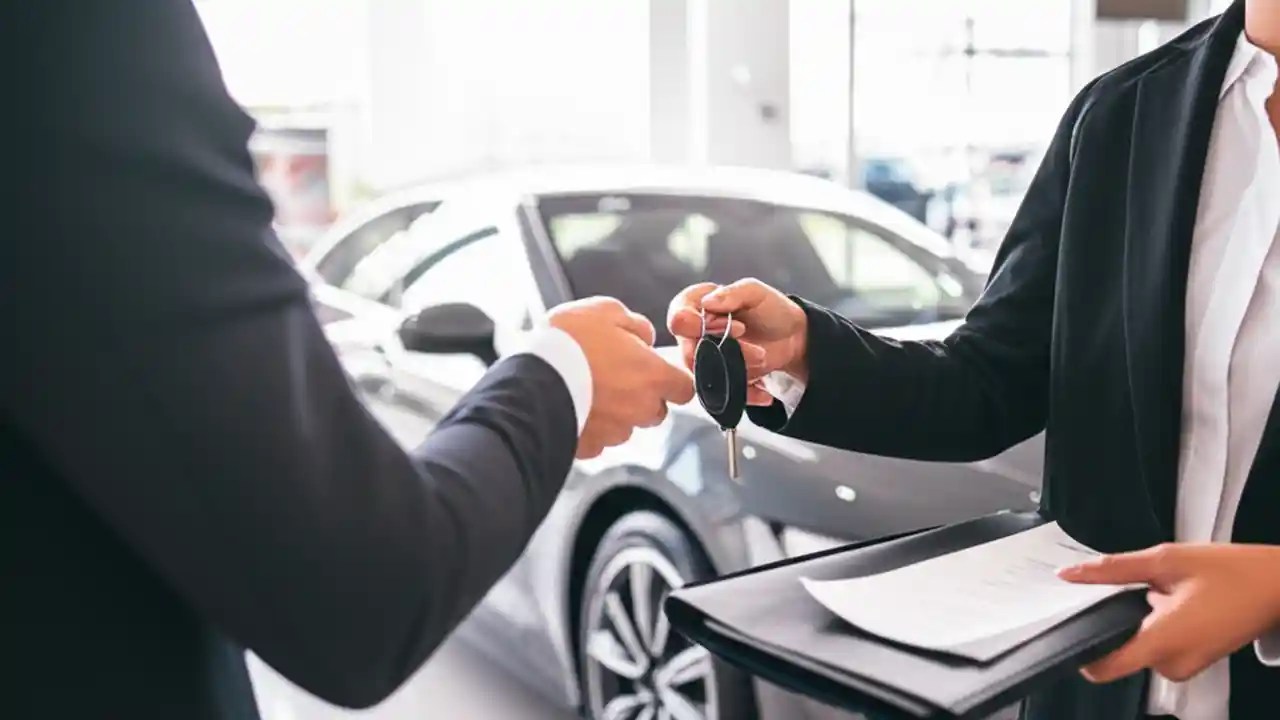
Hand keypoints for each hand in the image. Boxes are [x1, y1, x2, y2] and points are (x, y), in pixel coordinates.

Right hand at [548, 297, 694, 458]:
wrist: (533, 379)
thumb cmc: (570, 342)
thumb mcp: (606, 311)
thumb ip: (635, 324)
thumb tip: (646, 336)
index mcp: (653, 376)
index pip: (685, 389)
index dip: (673, 381)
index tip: (657, 372)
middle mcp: (640, 408)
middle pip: (656, 410)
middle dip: (641, 396)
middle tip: (614, 376)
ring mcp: (616, 431)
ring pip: (626, 425)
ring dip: (615, 412)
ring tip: (589, 389)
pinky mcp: (591, 447)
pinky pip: (599, 438)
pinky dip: (592, 426)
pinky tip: (575, 405)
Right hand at [667, 279, 807, 405]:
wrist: (792, 337)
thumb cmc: (770, 308)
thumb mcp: (755, 292)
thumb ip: (732, 293)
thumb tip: (707, 302)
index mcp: (696, 306)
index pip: (679, 319)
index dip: (697, 326)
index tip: (732, 327)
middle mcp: (694, 334)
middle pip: (689, 352)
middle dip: (723, 350)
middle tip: (752, 344)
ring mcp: (705, 359)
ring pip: (706, 375)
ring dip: (737, 369)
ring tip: (762, 357)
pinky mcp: (719, 379)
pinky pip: (722, 393)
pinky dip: (744, 393)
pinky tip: (762, 389)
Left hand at [1058, 542, 1279, 682]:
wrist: (1276, 586)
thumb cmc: (1231, 572)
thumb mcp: (1165, 560)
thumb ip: (1112, 569)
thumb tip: (1071, 574)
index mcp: (1164, 640)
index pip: (1106, 667)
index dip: (1082, 651)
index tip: (1070, 628)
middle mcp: (1173, 662)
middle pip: (1119, 651)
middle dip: (1116, 621)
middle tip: (1132, 590)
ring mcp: (1185, 666)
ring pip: (1138, 648)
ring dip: (1137, 622)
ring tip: (1158, 593)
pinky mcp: (1192, 662)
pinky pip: (1157, 648)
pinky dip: (1154, 627)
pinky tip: (1169, 603)